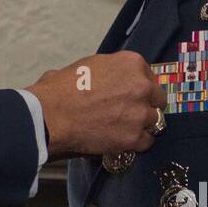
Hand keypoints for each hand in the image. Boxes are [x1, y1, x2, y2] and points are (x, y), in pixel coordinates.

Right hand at [26, 51, 166, 159]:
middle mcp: (142, 86)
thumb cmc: (61, 89)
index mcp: (131, 63)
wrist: (51, 115)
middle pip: (156, 98)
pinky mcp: (134, 137)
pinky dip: (135, 143)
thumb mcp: (86, 65)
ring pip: (153, 121)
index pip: (148, 76)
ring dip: (140, 125)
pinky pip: (146, 142)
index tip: (129, 95)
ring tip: (122, 129)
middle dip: (144, 105)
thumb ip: (107, 71)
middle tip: (127, 113)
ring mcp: (140, 113)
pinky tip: (120, 140)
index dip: (138, 88)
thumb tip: (103, 78)